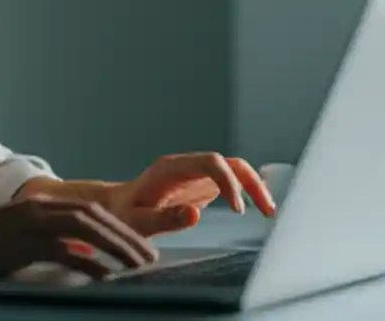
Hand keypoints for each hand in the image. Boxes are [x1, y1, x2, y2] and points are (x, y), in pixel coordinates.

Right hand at [0, 195, 158, 279]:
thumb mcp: (16, 243)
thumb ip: (48, 246)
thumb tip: (81, 260)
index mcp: (38, 206)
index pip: (89, 211)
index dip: (118, 227)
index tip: (139, 247)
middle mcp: (37, 209)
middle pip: (94, 216)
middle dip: (126, 235)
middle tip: (150, 258)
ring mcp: (28, 224)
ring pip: (85, 227)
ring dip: (116, 245)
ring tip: (138, 266)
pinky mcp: (19, 244)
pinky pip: (63, 251)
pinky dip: (88, 264)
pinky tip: (105, 278)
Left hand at [104, 152, 277, 235]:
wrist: (115, 207)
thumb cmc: (122, 216)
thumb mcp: (138, 222)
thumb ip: (164, 219)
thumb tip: (195, 214)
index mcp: (171, 169)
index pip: (211, 163)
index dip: (229, 182)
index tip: (238, 210)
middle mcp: (186, 166)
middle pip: (228, 162)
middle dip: (251, 182)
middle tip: (267, 210)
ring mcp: (194, 173)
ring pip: (233, 170)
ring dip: (253, 186)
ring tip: (269, 211)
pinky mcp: (200, 184)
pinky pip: (229, 182)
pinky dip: (246, 191)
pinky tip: (259, 207)